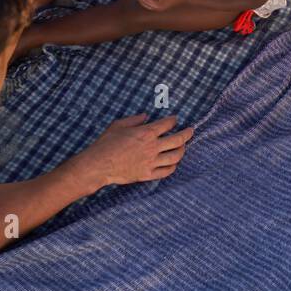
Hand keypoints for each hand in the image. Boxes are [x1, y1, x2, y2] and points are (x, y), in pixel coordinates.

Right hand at [66, 114, 194, 194]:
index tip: (175, 119)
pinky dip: (173, 166)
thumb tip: (146, 116)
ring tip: (183, 146)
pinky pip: (167, 171)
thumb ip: (135, 119)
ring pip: (176, 156)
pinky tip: (173, 163)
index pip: (168, 124)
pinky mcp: (148, 174)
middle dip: (188, 133)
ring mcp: (151, 162)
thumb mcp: (118, 125)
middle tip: (191, 130)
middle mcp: (152, 147)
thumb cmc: (106, 143)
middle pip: (178, 140)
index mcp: (146, 132)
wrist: (98, 165)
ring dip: (182, 150)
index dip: (174, 120)